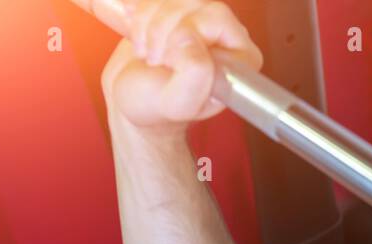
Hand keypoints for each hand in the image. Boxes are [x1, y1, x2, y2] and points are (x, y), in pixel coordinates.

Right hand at [100, 0, 262, 133]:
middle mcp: (228, 37)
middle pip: (193, 2)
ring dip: (147, 20)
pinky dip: (138, 10)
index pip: (216, 18)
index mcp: (241, 60)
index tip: (168, 62)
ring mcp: (203, 21)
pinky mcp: (180, 11)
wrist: (131, 99)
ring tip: (146, 52)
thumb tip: (192, 37)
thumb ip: (195, 75)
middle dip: (162, 28)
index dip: (184, 33)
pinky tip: (138, 35)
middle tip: (154, 60)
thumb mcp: (177, 102)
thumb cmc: (156, 106)